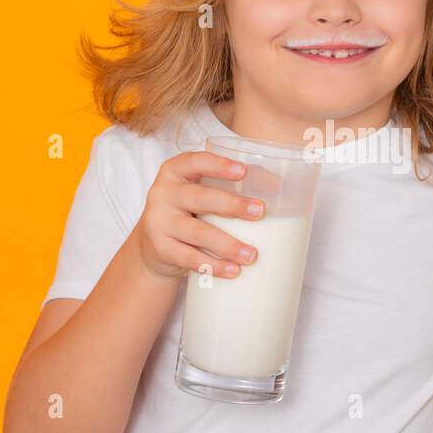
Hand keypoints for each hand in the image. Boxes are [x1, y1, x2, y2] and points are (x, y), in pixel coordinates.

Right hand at [133, 150, 265, 280]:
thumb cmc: (189, 210)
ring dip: (227, 244)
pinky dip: (213, 266)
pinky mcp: (161, 249)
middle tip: (260, 212)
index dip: (218, 165)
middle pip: (200, 198)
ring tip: (252, 255)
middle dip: (232, 205)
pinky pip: (189, 258)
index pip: (195, 161)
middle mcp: (163, 193)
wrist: (154, 244)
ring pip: (197, 232)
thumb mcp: (200, 192)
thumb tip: (278, 187)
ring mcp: (159, 222)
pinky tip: (233, 271)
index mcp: (175, 171)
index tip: (243, 171)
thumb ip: (229, 185)